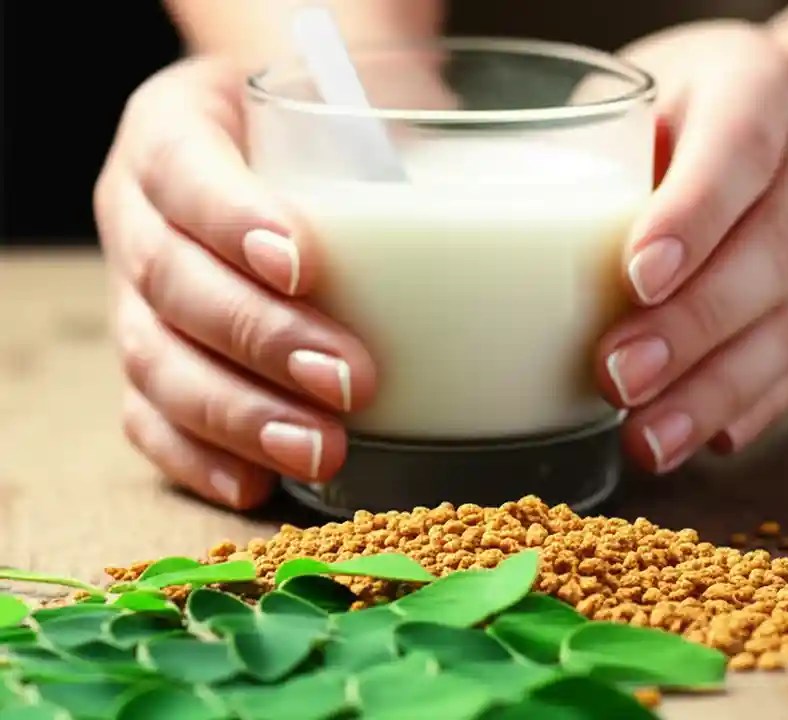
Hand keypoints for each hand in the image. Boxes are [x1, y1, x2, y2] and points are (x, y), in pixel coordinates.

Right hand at [94, 58, 376, 508]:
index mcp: (177, 128)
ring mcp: (135, 293)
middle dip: (261, 337)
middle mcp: (140, 211)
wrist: (298, 140)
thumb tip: (550, 202)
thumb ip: (412, 124)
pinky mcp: (151, 358)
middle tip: (350, 380)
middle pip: (172, 279)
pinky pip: (149, 418)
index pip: (184, 168)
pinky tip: (256, 485)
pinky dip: (198, 458)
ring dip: (239, 414)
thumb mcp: (367, 96)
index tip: (303, 263)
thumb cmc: (342, 118)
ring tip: (320, 450)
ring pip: (156, 361)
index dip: (231, 220)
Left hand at [597, 21, 787, 472]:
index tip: (635, 277)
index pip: (740, 148)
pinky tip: (701, 438)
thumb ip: (603, 153)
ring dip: (717, 390)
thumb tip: (513, 249)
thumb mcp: (651, 93)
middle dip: (694, 324)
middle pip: (776, 251)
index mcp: (762, 91)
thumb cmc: (699, 109)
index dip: (693, 216)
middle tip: (619, 376)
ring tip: (649, 439)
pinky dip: (752, 408)